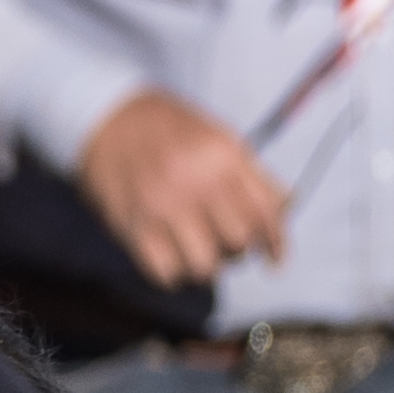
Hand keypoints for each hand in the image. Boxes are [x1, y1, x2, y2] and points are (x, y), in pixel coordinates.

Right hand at [73, 89, 287, 290]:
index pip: (265, 214)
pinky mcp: (133, 226)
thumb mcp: (219, 137)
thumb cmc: (170, 130)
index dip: (276, 243)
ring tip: (196, 253)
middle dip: (236, 251)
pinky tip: (170, 257)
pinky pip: (166, 274)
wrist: (107, 118)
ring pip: (204, 267)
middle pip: (237, 244)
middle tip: (223, 244)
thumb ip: (253, 174)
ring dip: (205, 266)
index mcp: (223, 157)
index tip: (274, 260)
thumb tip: (287, 208)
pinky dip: (173, 273)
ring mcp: (162, 206)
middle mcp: (195, 182)